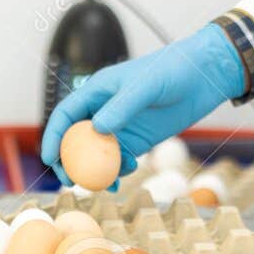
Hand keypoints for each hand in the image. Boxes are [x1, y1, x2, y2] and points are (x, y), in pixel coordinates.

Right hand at [40, 24, 246, 185]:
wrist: (204, 76)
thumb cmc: (173, 70)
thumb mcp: (145, 86)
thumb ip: (122, 107)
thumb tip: (98, 130)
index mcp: (97, 91)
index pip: (66, 116)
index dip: (53, 137)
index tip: (50, 159)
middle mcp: (104, 110)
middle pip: (76, 140)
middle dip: (69, 163)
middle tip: (69, 182)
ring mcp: (121, 127)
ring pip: (97, 154)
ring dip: (96, 171)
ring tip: (104, 183)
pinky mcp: (138, 140)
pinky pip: (119, 160)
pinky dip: (118, 171)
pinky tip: (128, 173)